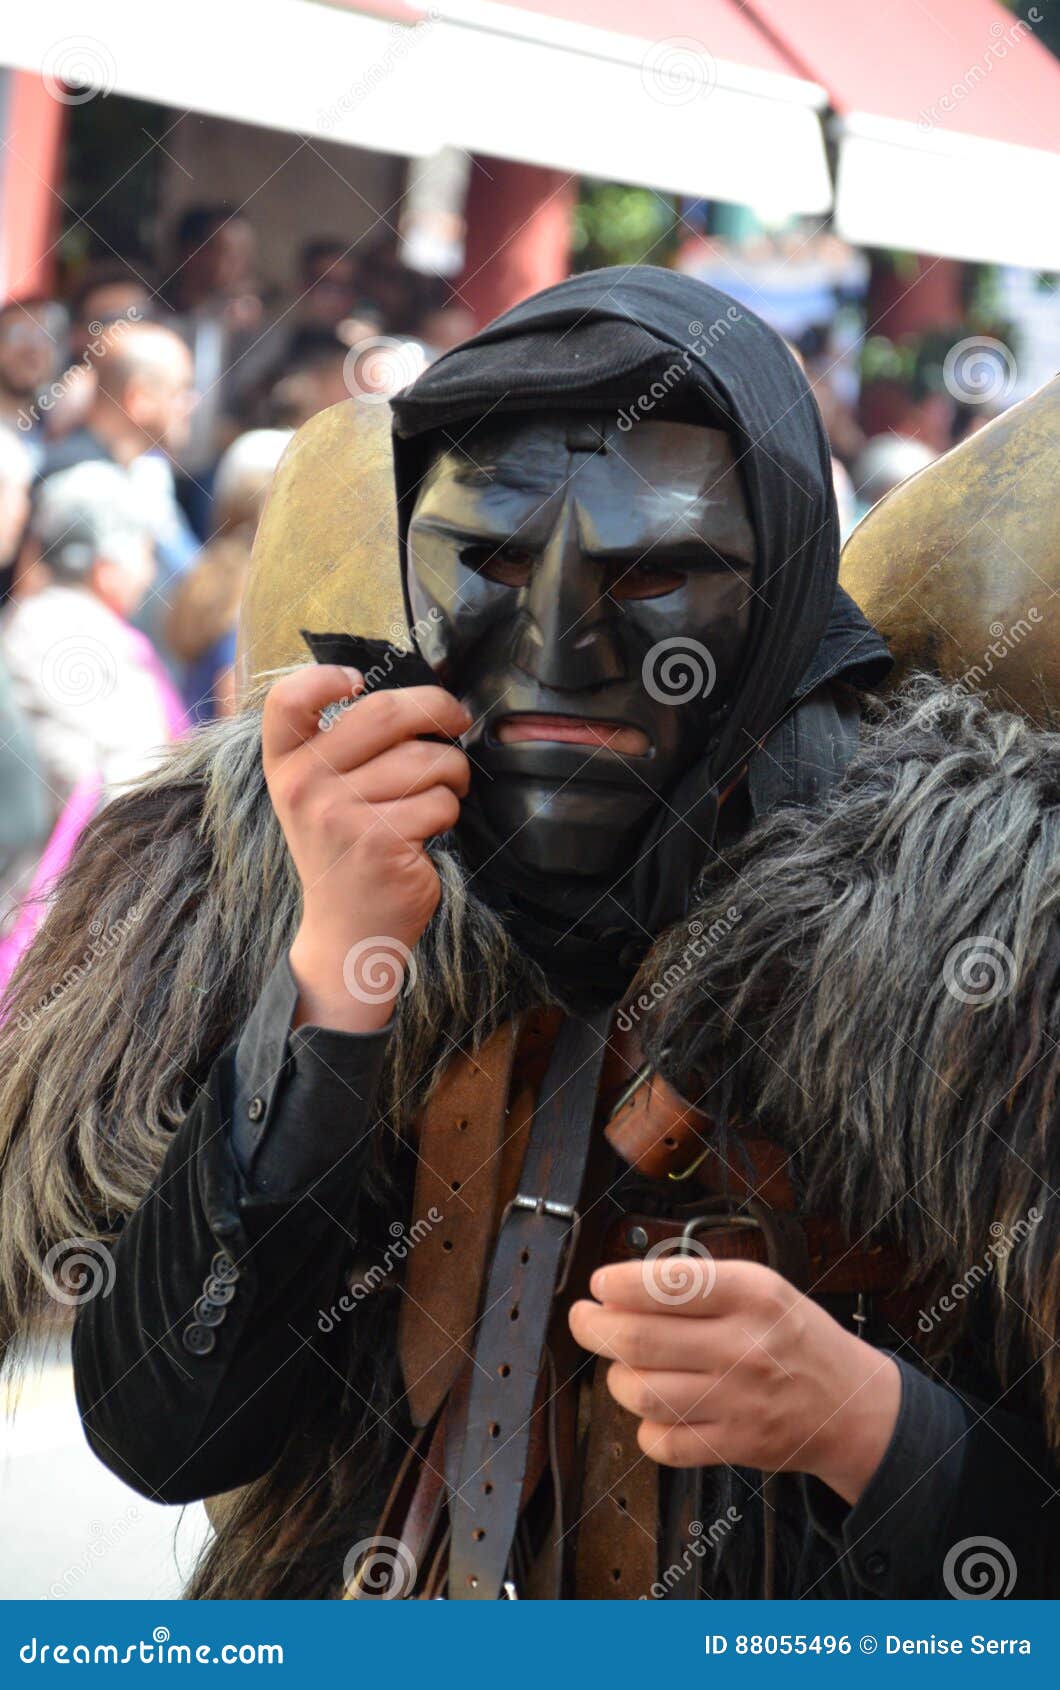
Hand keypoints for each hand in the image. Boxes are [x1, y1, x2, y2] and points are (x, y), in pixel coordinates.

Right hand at [262, 665, 470, 1032]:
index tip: (358, 683)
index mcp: (285, 766)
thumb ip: (340, 744)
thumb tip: (413, 695)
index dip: (326, 677)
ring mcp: (340, 815)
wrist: (348, 930)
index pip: (288, 700)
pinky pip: (439, 801)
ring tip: (442, 791)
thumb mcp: (318, 795)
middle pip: (384, 712)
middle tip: (456, 722)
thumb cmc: (344, 849)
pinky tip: (431, 829)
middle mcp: (305, 786)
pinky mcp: (381, 843)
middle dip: (437, 710)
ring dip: (452, 773)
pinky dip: (448, 811)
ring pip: (426, 760)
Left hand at [569, 1258, 900, 1504]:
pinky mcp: (735, 1445)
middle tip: (584, 1319)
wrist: (852, 1405)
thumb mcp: (762, 1286)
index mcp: (752, 1294)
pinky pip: (662, 1442)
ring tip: (623, 1366)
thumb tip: (620, 1288)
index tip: (600, 1284)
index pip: (665, 1283)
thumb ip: (697, 1284)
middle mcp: (744, 1345)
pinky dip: (645, 1427)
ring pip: (641, 1391)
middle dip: (593, 1326)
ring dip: (617, 1377)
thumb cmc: (795, 1337)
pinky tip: (654, 1409)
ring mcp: (738, 1400)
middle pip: (637, 1339)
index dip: (617, 1284)